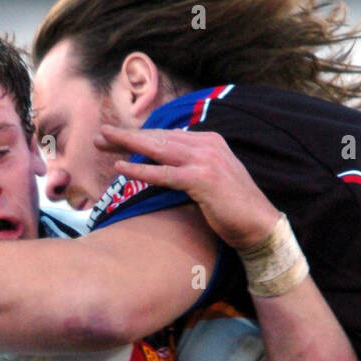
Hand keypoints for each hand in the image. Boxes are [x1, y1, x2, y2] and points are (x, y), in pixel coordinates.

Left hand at [96, 126, 280, 251]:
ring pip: (158, 149)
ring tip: (103, 141)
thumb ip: (190, 167)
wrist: (259, 224)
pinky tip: (120, 168)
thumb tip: (166, 167)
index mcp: (208, 141)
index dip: (140, 136)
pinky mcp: (202, 180)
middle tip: (100, 135)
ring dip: (128, 144)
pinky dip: (141, 171)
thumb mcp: (210, 179)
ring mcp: (205, 160)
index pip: (167, 135)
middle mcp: (206, 145)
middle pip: (158, 137)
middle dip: (127, 136)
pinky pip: (164, 174)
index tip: (115, 138)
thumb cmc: (233, 207)